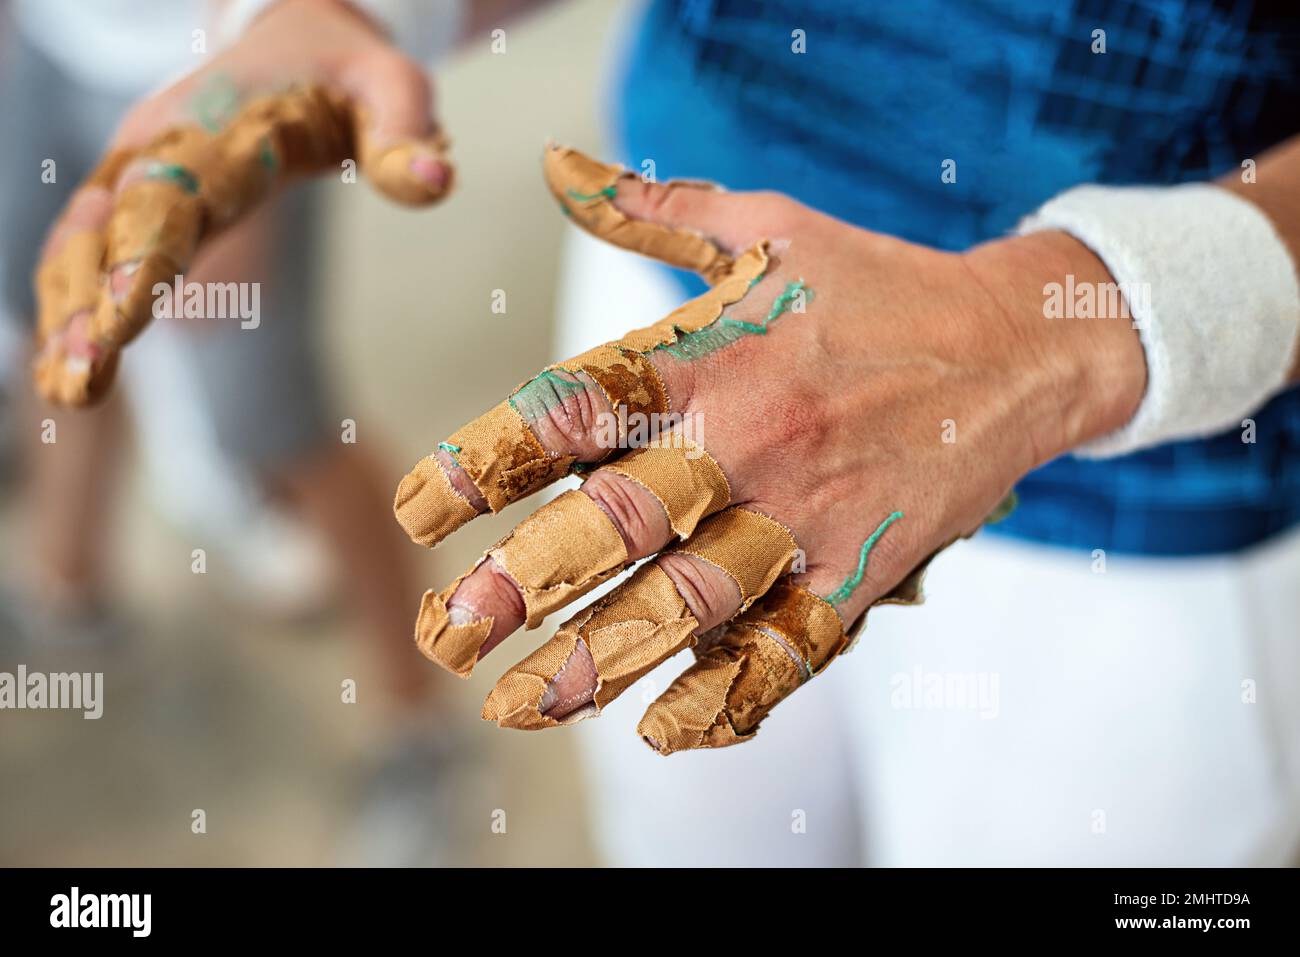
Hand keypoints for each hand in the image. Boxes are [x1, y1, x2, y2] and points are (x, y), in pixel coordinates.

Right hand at [34, 0, 452, 404]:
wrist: (292, 36)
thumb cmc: (348, 73)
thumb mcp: (391, 87)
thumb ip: (404, 133)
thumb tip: (436, 181)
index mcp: (223, 121)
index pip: (180, 192)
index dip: (147, 255)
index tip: (124, 318)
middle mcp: (163, 139)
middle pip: (117, 224)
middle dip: (95, 301)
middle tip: (80, 377)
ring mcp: (138, 163)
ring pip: (85, 239)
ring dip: (70, 313)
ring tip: (64, 390)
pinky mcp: (131, 187)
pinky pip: (85, 245)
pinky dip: (70, 300)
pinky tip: (63, 366)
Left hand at [394, 146, 1145, 753]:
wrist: (1019, 344)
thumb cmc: (876, 284)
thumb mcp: (767, 227)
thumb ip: (651, 209)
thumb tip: (554, 165)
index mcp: (712, 356)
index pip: (578, 408)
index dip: (489, 459)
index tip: (417, 511)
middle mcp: (752, 440)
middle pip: (622, 521)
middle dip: (525, 582)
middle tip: (447, 635)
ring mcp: (810, 515)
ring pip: (694, 601)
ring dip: (603, 659)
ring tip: (520, 705)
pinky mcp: (862, 572)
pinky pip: (790, 649)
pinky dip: (729, 697)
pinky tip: (662, 734)